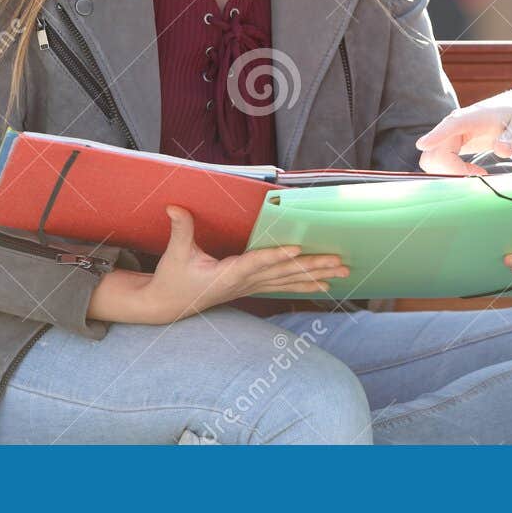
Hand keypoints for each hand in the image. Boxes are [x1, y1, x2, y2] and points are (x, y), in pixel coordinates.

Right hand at [136, 206, 348, 323]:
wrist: (169, 305)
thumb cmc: (173, 278)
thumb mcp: (175, 254)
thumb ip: (181, 229)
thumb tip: (174, 207)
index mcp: (226, 275)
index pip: (256, 263)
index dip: (277, 256)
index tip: (298, 249)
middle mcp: (244, 283)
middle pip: (283, 273)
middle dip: (312, 267)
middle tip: (340, 263)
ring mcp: (250, 287)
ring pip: (288, 281)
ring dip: (316, 276)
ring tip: (342, 272)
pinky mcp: (252, 287)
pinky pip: (283, 286)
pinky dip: (305, 284)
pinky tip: (324, 284)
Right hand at [414, 86, 511, 174]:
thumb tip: (501, 150)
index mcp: (472, 117)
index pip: (450, 125)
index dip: (435, 136)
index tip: (423, 145)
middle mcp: (456, 124)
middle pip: (436, 149)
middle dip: (450, 169)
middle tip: (479, 176)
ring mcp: (451, 133)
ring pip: (432, 157)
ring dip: (449, 171)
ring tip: (478, 172)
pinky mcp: (452, 142)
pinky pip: (439, 161)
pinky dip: (452, 171)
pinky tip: (475, 171)